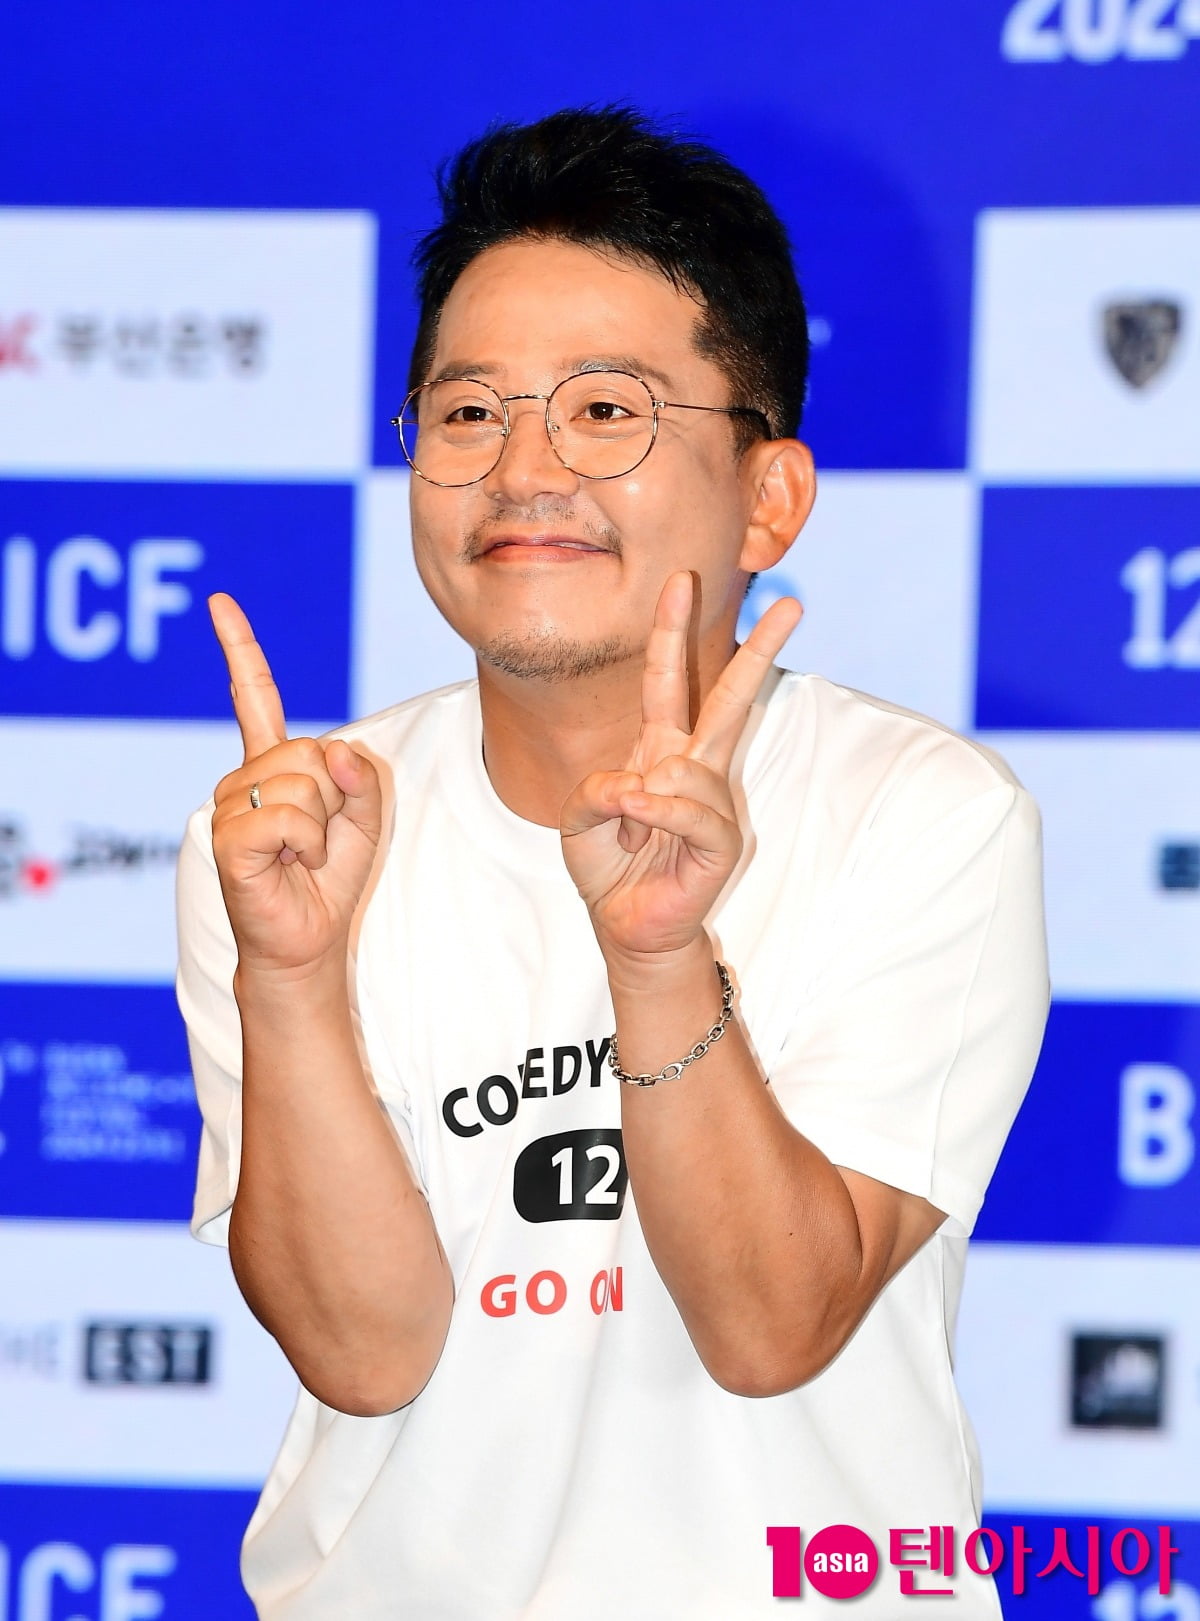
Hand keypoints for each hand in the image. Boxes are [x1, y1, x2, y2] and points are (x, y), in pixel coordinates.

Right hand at [208, 593, 382, 977]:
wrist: (309, 940)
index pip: (255, 697)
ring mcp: (229, 807)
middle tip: (320, 836)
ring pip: (301, 781)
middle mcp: (242, 778)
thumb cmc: (328, 880)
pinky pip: (286, 815)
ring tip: (304, 855)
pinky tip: (292, 865)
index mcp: (271, 766)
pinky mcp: (228, 840)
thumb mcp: (363, 820)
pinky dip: (306, 843)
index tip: (220, 603)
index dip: (239, 650)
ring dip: (322, 824)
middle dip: (335, 794)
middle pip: (309, 748)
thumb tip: (335, 748)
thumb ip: (358, 777)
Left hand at [559, 572, 800, 964]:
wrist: (625, 926)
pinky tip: (642, 817)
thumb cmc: (607, 866)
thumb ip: (597, 788)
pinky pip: (696, 813)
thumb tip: (643, 782)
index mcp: (659, 748)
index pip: (668, 680)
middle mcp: (693, 767)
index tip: (679, 582)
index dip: (671, 632)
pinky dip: (663, 812)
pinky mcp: (721, 842)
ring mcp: (713, 803)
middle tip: (794, 604)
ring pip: (691, 769)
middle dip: (760, 652)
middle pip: (732, 700)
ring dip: (647, 792)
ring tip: (630, 822)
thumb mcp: (579, 816)